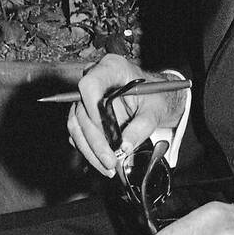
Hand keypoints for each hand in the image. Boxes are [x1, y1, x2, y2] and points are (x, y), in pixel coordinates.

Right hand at [67, 54, 186, 177]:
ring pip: (76, 125)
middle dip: (95, 140)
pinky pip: (79, 133)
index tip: (107, 132)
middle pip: (82, 110)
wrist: (156, 98)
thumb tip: (124, 147)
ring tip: (108, 167)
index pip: (90, 85)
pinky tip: (103, 161)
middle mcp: (94, 79)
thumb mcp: (155, 109)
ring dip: (90, 150)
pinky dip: (89, 150)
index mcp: (112, 68)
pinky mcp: (85, 113)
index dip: (93, 109)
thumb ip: (142, 126)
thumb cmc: (157, 97)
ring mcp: (87, 96)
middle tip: (110, 161)